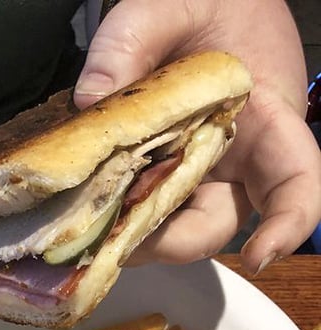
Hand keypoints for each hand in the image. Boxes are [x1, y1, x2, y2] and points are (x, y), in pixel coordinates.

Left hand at [75, 0, 320, 272]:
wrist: (203, 3)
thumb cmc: (209, 2)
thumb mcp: (172, 4)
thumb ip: (132, 40)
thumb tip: (90, 100)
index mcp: (267, 122)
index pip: (295, 183)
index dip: (286, 225)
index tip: (258, 257)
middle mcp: (238, 165)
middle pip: (213, 225)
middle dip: (166, 242)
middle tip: (115, 244)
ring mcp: (198, 177)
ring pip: (170, 226)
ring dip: (130, 234)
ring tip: (87, 229)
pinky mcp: (163, 179)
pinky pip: (142, 209)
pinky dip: (114, 215)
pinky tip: (81, 208)